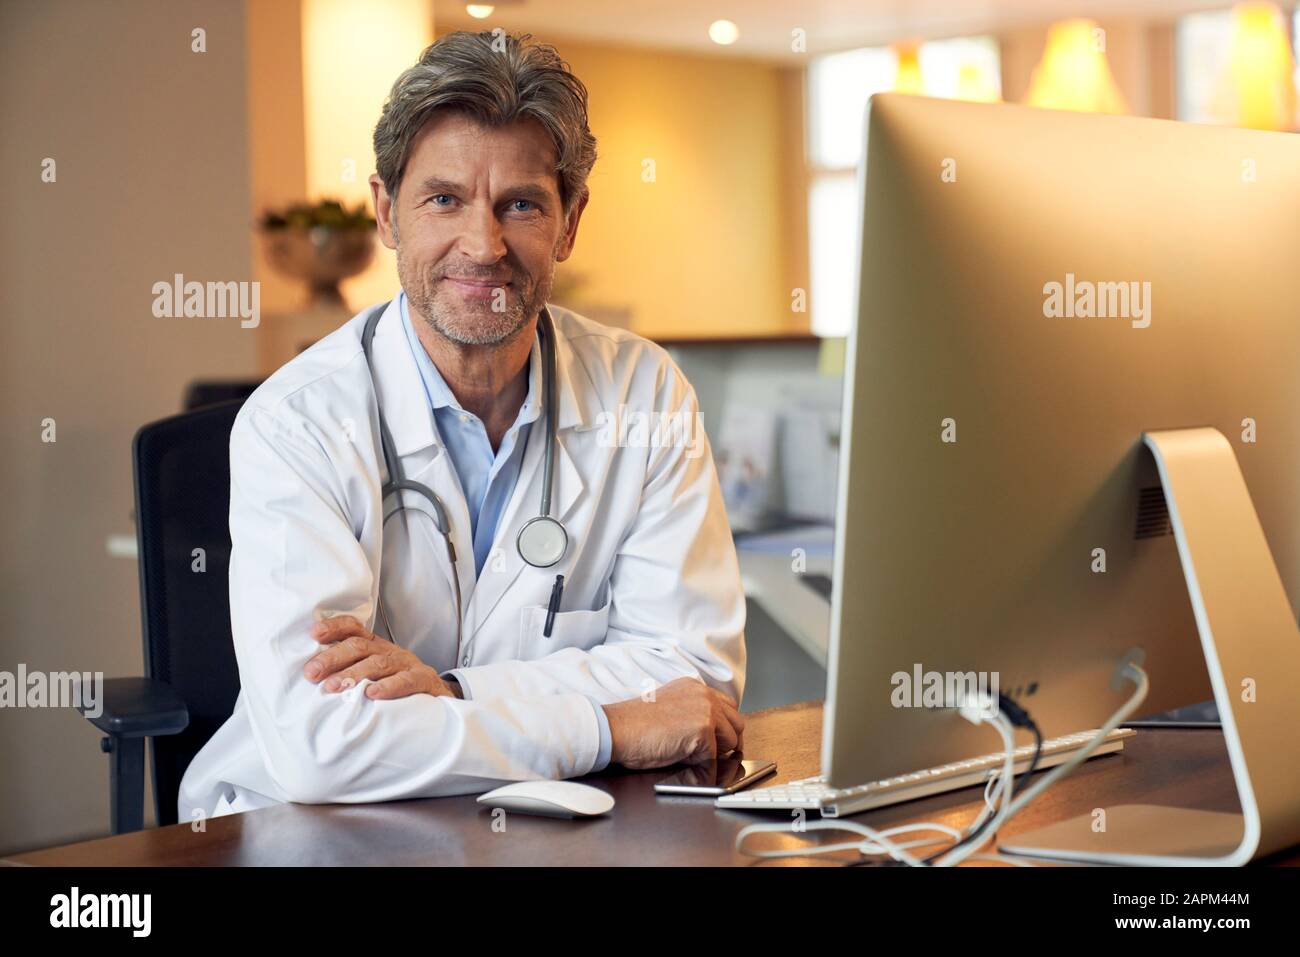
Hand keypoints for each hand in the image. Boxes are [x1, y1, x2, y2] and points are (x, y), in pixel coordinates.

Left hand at [304, 616, 460, 700]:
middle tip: (311, 673)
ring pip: (378, 664)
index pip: (353, 628)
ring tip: (333, 687)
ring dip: (353, 674)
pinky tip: (371, 694)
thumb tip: (310, 675)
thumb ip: (347, 670)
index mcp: (374, 646)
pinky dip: (389, 686)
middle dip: (332, 657)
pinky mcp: (423, 680)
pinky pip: (406, 681)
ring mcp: (407, 664)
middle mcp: (388, 651)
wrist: (437, 696)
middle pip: (358, 646)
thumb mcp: (372, 673)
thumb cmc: (395, 684)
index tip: (314, 633)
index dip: (334, 627)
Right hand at [601, 677, 743, 768]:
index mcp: (695, 687)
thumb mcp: (669, 709)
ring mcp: (706, 711)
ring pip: (731, 740)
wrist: (617, 729)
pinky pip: (714, 759)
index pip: (727, 707)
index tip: (720, 742)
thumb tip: (711, 737)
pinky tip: (685, 765)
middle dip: (728, 742)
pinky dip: (703, 769)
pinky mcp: (703, 731)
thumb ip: (692, 714)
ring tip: (695, 760)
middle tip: (715, 757)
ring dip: (717, 754)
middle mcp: (704, 695)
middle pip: (736, 722)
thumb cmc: (634, 724)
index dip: (725, 728)